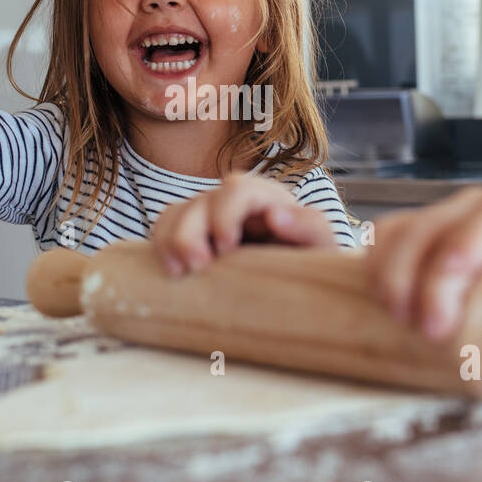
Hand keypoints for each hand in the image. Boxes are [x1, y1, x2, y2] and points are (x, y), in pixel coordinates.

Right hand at [151, 173, 337, 274]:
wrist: (298, 291)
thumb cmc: (309, 265)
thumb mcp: (321, 247)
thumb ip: (308, 227)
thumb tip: (275, 215)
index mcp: (266, 200)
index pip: (239, 189)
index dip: (225, 213)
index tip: (225, 247)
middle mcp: (234, 205)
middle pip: (202, 201)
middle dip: (192, 232)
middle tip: (197, 266)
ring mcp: (209, 218)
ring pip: (177, 212)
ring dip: (171, 240)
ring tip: (179, 272)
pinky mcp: (192, 236)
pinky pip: (165, 227)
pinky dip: (160, 244)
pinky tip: (170, 270)